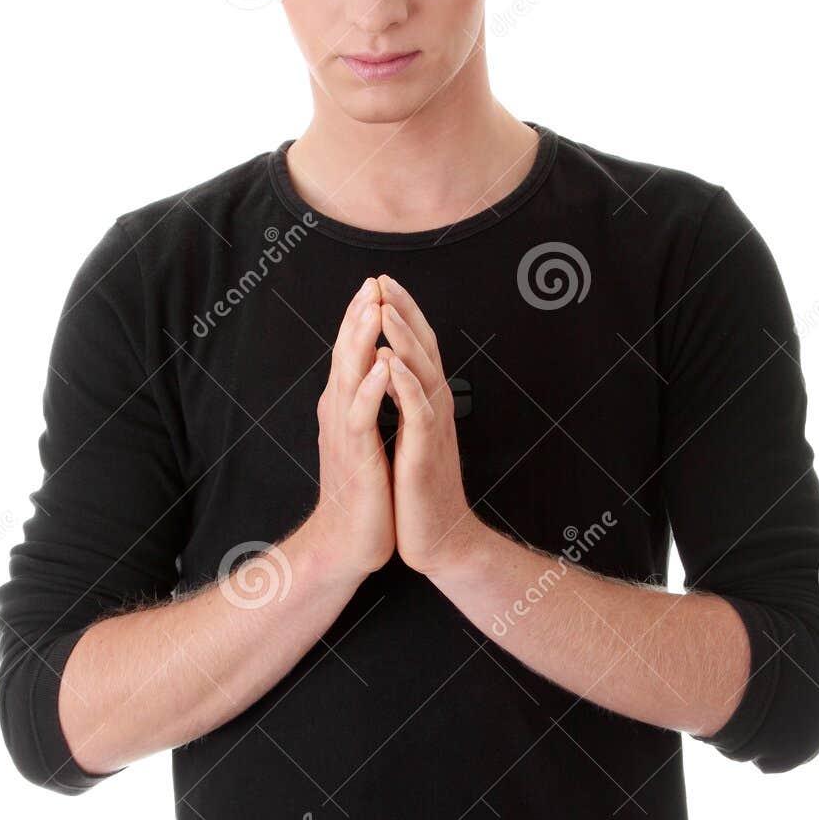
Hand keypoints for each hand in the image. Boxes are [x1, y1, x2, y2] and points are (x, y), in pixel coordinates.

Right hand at [305, 276, 395, 579]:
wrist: (348, 542)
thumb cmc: (362, 493)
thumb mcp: (362, 440)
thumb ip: (362, 407)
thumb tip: (364, 376)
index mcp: (345, 408)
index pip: (352, 354)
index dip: (360, 319)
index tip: (375, 286)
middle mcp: (339, 414)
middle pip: (346, 355)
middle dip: (359, 318)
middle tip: (372, 282)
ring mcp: (345, 434)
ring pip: (350, 377)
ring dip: (362, 341)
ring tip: (373, 309)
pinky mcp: (356, 457)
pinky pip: (362, 416)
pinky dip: (371, 388)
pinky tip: (381, 366)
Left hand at [376, 274, 482, 578]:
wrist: (439, 540)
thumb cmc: (420, 492)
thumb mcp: (409, 438)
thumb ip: (405, 403)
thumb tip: (391, 371)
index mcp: (426, 403)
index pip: (415, 348)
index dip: (401, 314)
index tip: (380, 284)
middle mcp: (434, 408)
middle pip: (422, 349)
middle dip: (403, 312)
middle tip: (382, 280)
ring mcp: (433, 428)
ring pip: (421, 372)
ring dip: (404, 338)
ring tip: (386, 308)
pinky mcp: (426, 452)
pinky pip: (418, 410)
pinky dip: (404, 383)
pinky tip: (390, 360)